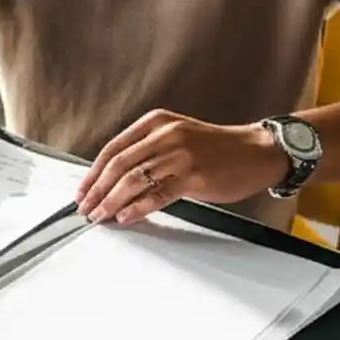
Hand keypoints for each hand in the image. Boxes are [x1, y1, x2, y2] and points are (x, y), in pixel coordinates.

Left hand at [75, 110, 288, 224]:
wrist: (257, 151)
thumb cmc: (215, 148)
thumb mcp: (176, 136)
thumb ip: (147, 150)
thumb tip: (112, 179)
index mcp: (156, 122)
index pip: (113, 149)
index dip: (93, 174)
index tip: (82, 192)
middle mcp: (165, 135)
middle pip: (118, 166)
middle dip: (97, 191)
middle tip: (86, 209)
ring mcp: (180, 155)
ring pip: (133, 181)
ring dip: (111, 202)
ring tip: (101, 216)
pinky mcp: (194, 177)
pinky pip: (157, 195)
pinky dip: (137, 208)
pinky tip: (126, 217)